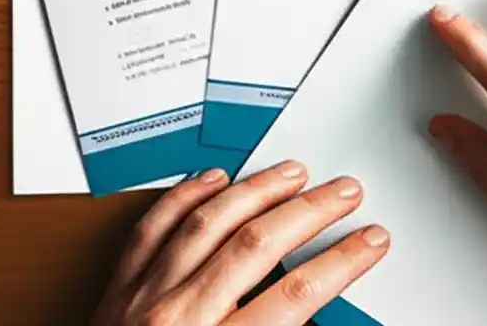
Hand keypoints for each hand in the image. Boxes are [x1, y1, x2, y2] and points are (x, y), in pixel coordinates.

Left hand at [92, 161, 389, 325]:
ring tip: (292, 174)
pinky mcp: (116, 290)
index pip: (297, 293)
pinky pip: (153, 228)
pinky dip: (184, 198)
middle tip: (344, 193)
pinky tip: (213, 180)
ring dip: (256, 191)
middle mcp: (179, 319)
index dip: (342, 261)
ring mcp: (142, 299)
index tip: (370, 241)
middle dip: (311, 212)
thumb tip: (321, 314)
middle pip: (258, 245)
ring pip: (207, 222)